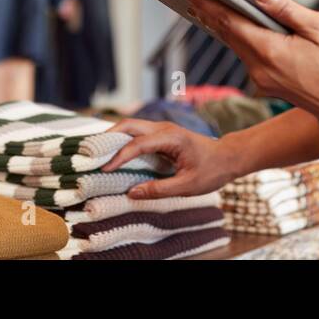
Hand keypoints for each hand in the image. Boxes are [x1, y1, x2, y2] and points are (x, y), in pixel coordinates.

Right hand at [100, 118, 237, 198]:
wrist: (228, 157)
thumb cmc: (211, 170)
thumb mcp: (187, 185)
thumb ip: (159, 189)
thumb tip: (132, 193)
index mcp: (171, 138)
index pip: (137, 144)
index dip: (119, 156)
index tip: (104, 168)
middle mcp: (164, 128)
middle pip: (129, 125)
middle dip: (108, 136)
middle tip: (91, 152)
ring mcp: (162, 129)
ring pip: (132, 126)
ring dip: (114, 137)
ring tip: (97, 152)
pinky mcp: (162, 134)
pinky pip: (138, 133)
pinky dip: (123, 140)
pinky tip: (114, 152)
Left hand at [177, 0, 318, 139]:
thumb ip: (285, 10)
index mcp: (270, 52)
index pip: (229, 21)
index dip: (206, 2)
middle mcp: (261, 70)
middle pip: (228, 34)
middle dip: (208, 12)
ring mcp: (267, 82)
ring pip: (239, 47)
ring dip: (224, 26)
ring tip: (209, 6)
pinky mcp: (275, 88)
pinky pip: (251, 58)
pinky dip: (242, 40)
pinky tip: (240, 30)